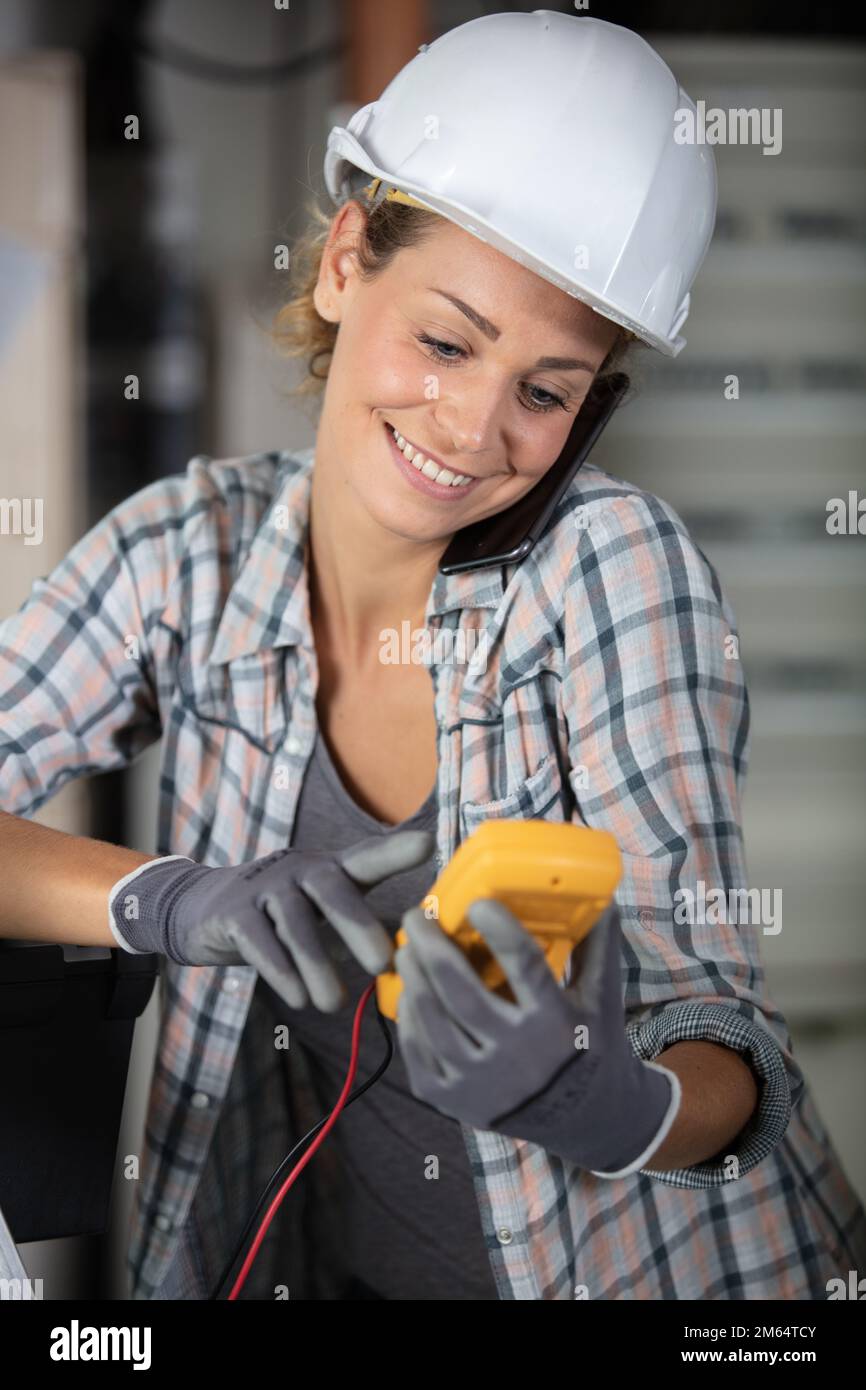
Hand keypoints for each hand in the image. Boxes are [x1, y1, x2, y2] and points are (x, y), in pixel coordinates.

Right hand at [108, 831, 434, 1012]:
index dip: (394, 852)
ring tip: (333, 1004)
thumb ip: (364, 923)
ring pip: (296, 925)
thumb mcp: (323, 908)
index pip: (366, 858)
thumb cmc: (284, 912)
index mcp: (331, 869)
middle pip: (333, 891)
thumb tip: (413, 954)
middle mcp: (301, 871)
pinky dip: (280, 971)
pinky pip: (259, 942)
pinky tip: (298, 998)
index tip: (426, 845)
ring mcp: (265, 888)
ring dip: (316, 966)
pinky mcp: (234, 913)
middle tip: (381, 965)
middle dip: (358, 926)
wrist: (205, 909)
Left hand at [394, 897, 680, 1173]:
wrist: (586, 1120)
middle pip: (462, 993)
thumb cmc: (592, 1047)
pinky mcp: (457, 1102)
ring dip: (414, 978)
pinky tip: (408, 992)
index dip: (499, 929)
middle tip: (417, 915)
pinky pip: (421, 1055)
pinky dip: (410, 1019)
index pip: (525, 966)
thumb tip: (602, 894)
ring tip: (406, 947)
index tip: (477, 902)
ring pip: (435, 1021)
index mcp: (556, 1022)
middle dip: (432, 948)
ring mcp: (482, 1082)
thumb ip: (598, 946)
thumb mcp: (603, 999)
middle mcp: (518, 1055)